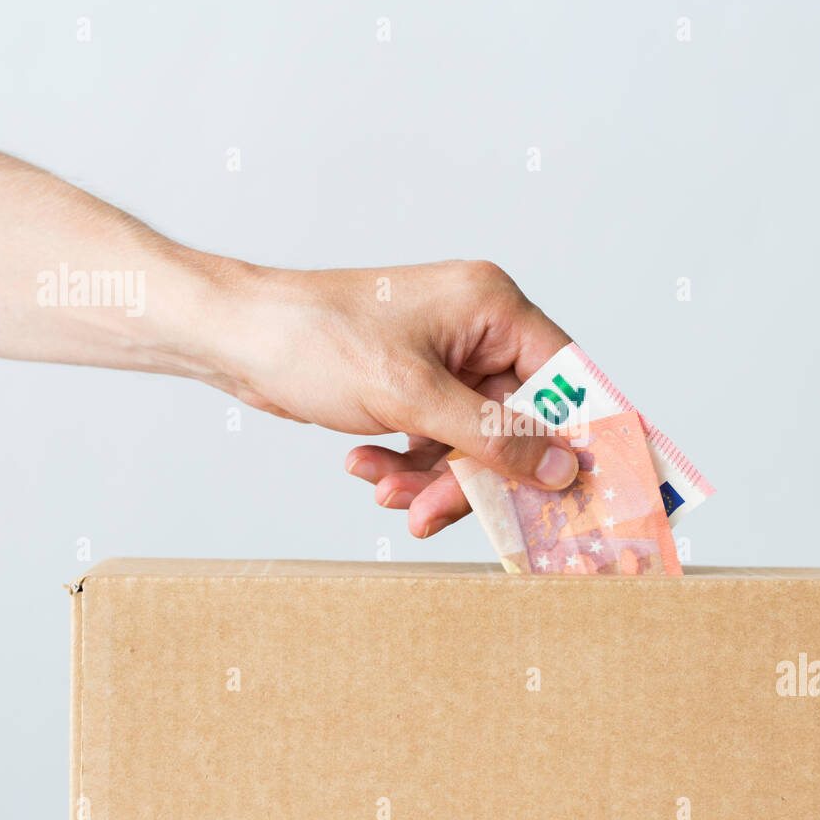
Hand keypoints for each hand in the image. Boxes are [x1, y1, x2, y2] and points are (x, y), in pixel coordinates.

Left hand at [198, 258, 577, 537]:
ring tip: (389, 492)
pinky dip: (409, 465)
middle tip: (439, 512)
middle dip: (474, 474)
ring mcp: (447, 360)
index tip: (582, 491)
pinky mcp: (416, 386)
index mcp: (492, 307)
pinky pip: (438, 441)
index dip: (575, 437)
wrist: (237, 340)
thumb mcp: (413, 398)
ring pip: (473, 443)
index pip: (564, 377)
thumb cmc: (316, 341)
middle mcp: (478, 330)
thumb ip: (494, 438)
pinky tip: (368, 467)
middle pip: (515, 424)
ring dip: (433, 477)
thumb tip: (562, 469)